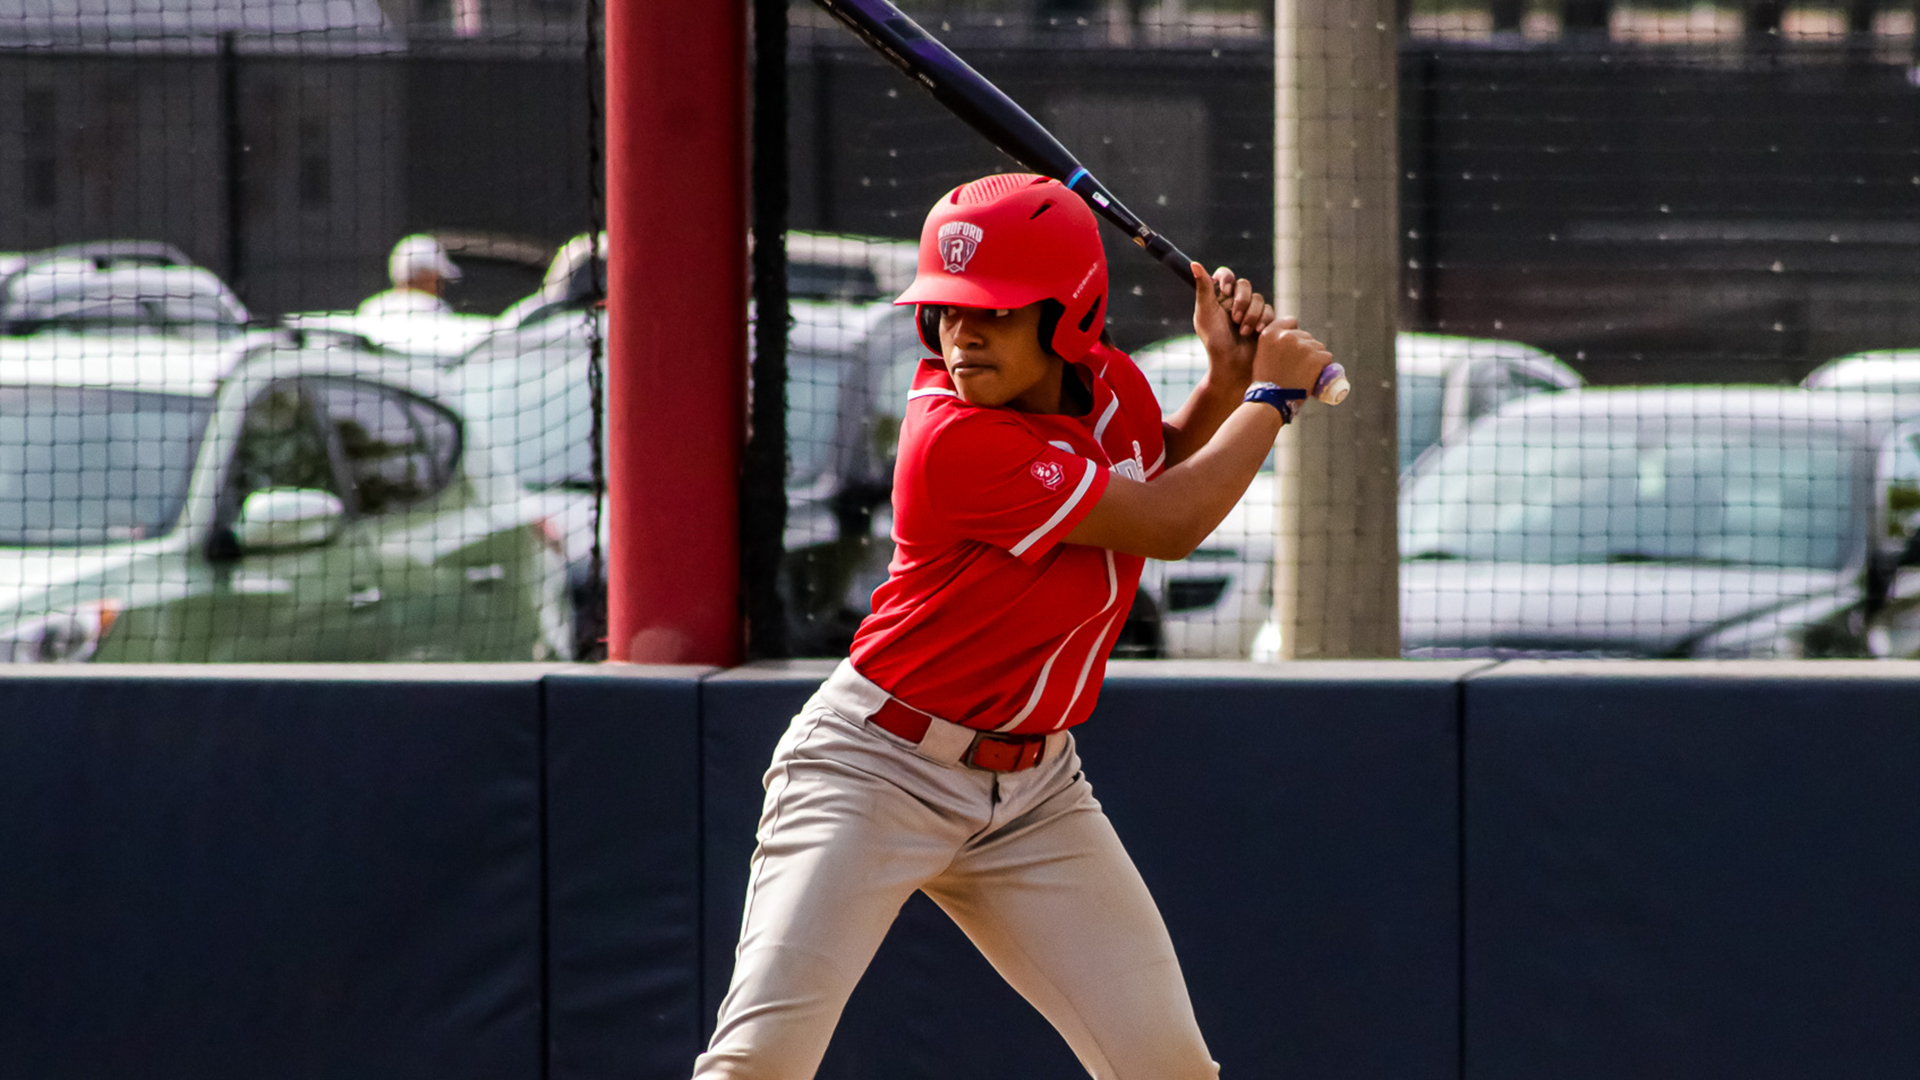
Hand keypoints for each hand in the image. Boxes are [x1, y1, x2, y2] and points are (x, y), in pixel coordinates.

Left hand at [1190, 262, 1281, 388]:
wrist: (1233, 367)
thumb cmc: (1215, 342)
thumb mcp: (1205, 315)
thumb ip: (1203, 289)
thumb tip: (1194, 264)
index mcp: (1219, 298)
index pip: (1225, 275)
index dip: (1227, 278)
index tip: (1225, 289)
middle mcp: (1236, 302)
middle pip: (1245, 285)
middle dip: (1241, 302)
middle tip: (1234, 319)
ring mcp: (1252, 311)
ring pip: (1259, 298)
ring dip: (1251, 316)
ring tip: (1244, 332)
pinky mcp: (1267, 321)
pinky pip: (1271, 311)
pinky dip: (1264, 321)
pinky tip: (1258, 333)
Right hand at [1251, 319, 1332, 393]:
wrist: (1271, 400)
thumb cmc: (1266, 382)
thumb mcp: (1262, 355)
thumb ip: (1274, 344)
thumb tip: (1290, 341)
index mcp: (1271, 334)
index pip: (1291, 322)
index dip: (1295, 333)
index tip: (1294, 345)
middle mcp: (1287, 336)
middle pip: (1306, 336)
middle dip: (1306, 348)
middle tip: (1300, 365)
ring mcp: (1303, 346)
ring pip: (1318, 346)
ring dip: (1316, 357)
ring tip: (1307, 372)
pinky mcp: (1316, 358)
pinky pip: (1327, 357)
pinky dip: (1324, 366)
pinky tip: (1317, 374)